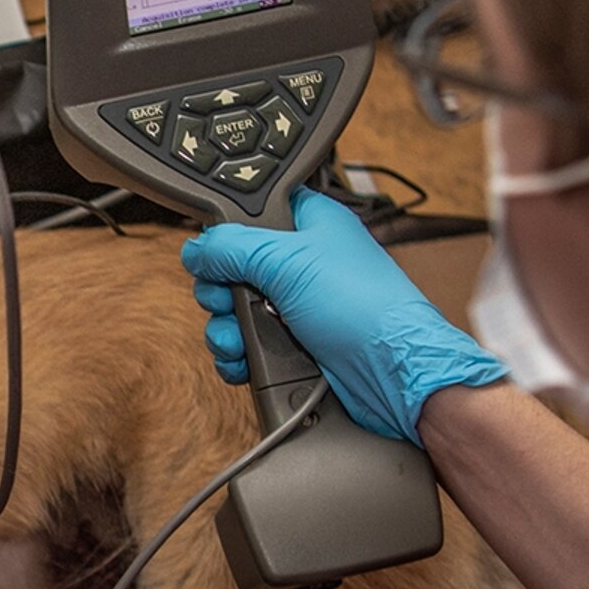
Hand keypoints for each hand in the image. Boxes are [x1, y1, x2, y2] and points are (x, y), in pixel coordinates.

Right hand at [182, 189, 504, 443]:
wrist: (394, 373)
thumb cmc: (365, 307)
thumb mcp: (288, 261)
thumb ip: (231, 247)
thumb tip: (195, 248)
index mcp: (309, 224)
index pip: (252, 214)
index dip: (226, 234)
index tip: (215, 256)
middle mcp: (302, 262)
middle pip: (233, 267)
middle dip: (220, 292)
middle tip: (231, 302)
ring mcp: (297, 304)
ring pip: (236, 310)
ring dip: (226, 329)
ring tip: (238, 340)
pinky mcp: (294, 342)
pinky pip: (248, 344)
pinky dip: (238, 355)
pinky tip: (243, 361)